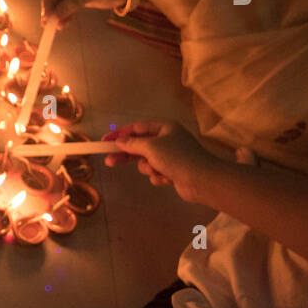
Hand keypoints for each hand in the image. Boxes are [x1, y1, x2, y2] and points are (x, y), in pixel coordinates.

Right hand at [40, 0, 128, 27]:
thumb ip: (71, 5)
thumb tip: (53, 17)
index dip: (47, 2)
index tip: (46, 17)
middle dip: (51, 9)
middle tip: (47, 24)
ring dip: (58, 13)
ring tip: (56, 27)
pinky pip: (67, 2)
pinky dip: (66, 12)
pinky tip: (63, 23)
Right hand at [102, 121, 220, 203]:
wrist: (202, 180)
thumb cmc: (177, 158)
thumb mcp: (151, 147)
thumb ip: (132, 143)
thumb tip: (120, 141)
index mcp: (165, 128)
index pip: (137, 128)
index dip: (120, 134)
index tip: (105, 142)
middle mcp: (167, 139)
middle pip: (139, 146)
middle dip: (127, 155)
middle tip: (109, 161)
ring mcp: (170, 156)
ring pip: (146, 162)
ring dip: (149, 168)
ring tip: (158, 170)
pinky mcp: (172, 170)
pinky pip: (155, 172)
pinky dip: (158, 176)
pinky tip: (168, 178)